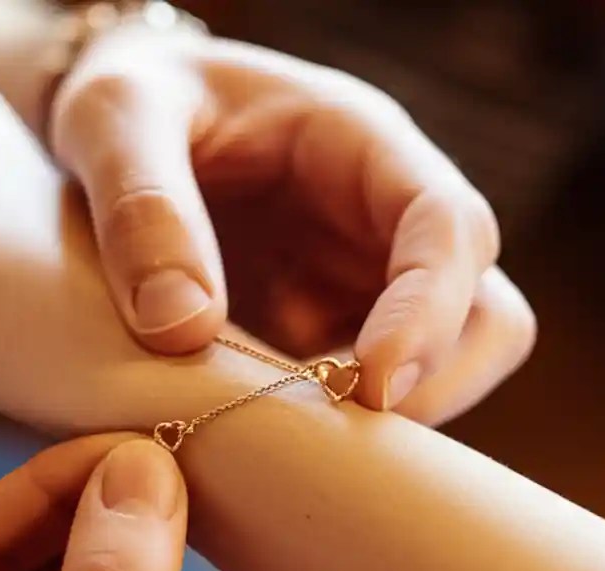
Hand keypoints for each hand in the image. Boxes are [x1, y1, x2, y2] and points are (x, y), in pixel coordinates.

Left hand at [51, 23, 535, 423]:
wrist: (127, 131)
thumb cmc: (135, 99)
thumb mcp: (115, 116)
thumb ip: (141, 206)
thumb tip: (183, 328)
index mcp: (364, 147)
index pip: (450, 227)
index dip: (431, 311)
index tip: (371, 386)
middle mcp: (390, 222)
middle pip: (489, 317)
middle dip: (432, 385)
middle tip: (328, 434)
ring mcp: (371, 284)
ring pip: (448, 371)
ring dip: (384, 421)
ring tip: (277, 435)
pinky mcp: (336, 335)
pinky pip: (375, 401)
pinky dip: (334, 435)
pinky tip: (258, 437)